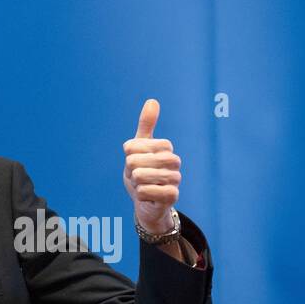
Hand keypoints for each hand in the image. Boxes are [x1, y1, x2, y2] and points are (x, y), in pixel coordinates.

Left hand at [122, 99, 181, 234]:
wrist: (147, 202)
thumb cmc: (142, 171)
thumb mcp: (139, 147)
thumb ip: (146, 125)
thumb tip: (153, 100)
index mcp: (165, 148)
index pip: (135, 145)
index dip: (129, 153)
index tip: (133, 159)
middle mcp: (174, 162)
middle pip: (136, 160)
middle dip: (130, 169)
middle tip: (137, 175)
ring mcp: (175, 179)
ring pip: (140, 176)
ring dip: (134, 182)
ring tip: (141, 184)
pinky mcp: (173, 196)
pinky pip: (145, 191)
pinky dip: (140, 194)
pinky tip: (147, 196)